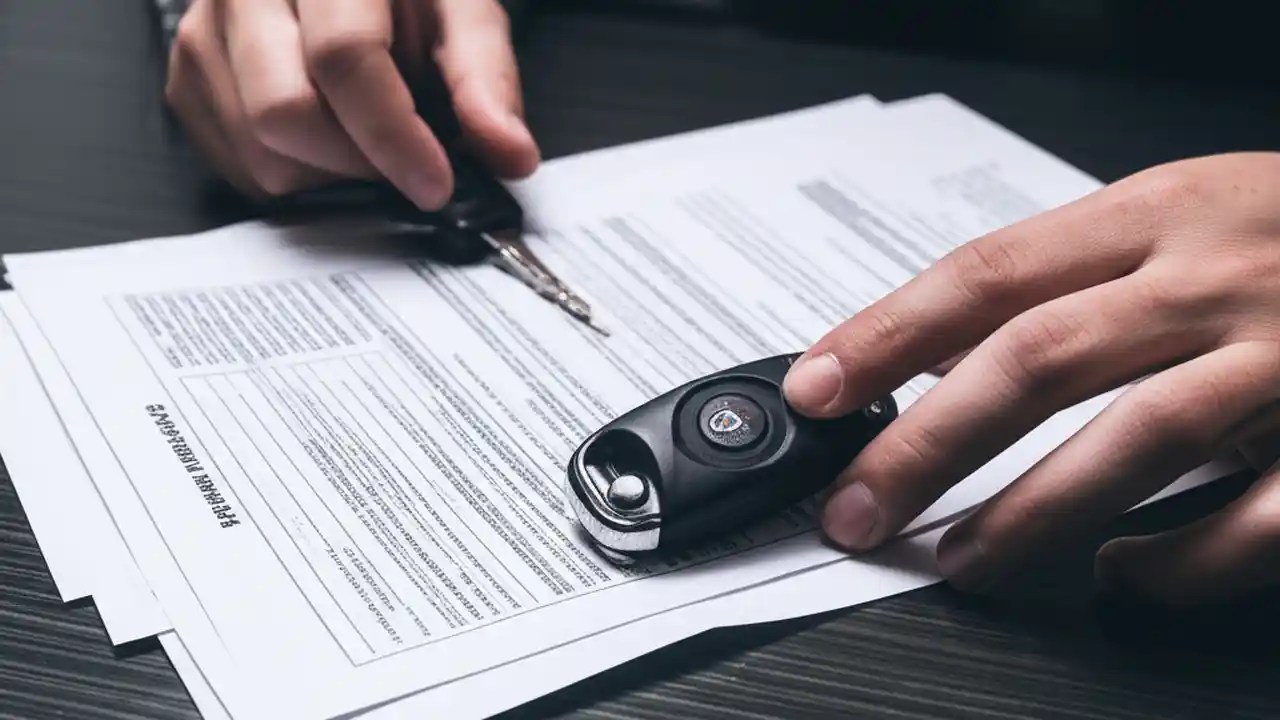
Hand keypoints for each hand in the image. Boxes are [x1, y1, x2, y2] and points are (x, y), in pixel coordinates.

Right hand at [164, 0, 538, 207]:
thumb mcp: (461, 13)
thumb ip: (486, 81)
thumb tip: (510, 153)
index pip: (344, 57)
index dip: (393, 135)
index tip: (435, 183)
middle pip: (284, 112)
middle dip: (357, 162)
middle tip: (403, 157)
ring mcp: (204, 32)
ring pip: (256, 148)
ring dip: (327, 173)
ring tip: (365, 138)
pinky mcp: (186, 76)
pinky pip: (235, 162)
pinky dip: (293, 176)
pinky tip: (327, 144)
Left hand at [782, 152, 1279, 605]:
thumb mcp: (1185, 218)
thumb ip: (1075, 278)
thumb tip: (930, 353)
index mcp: (1161, 213)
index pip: (989, 273)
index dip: (886, 335)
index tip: (813, 392)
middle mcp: (1217, 278)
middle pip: (1036, 359)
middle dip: (925, 444)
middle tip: (854, 507)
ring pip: (1135, 440)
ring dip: (1028, 513)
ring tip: (954, 560)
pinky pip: (1252, 518)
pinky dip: (1174, 562)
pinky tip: (1119, 576)